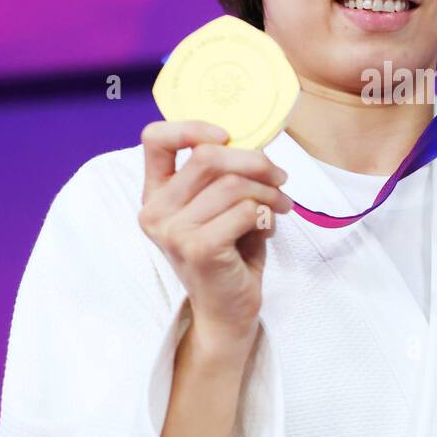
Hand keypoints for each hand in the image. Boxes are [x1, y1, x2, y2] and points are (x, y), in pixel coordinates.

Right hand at [137, 120, 293, 354]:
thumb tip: (254, 140)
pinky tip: (270, 225)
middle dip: (255, 161)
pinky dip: (267, 212)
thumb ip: (222, 174)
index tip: (227, 135)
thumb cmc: (228, 253)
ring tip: (282, 204)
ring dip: (268, 190)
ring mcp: (173, 232)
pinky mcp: (198, 249)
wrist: (227, 310)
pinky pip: (244, 210)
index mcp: (155, 194)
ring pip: (232, 184)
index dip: (192, 127)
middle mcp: (155, 211)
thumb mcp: (219, 206)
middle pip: (207, 156)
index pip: (155, 139)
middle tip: (280, 177)